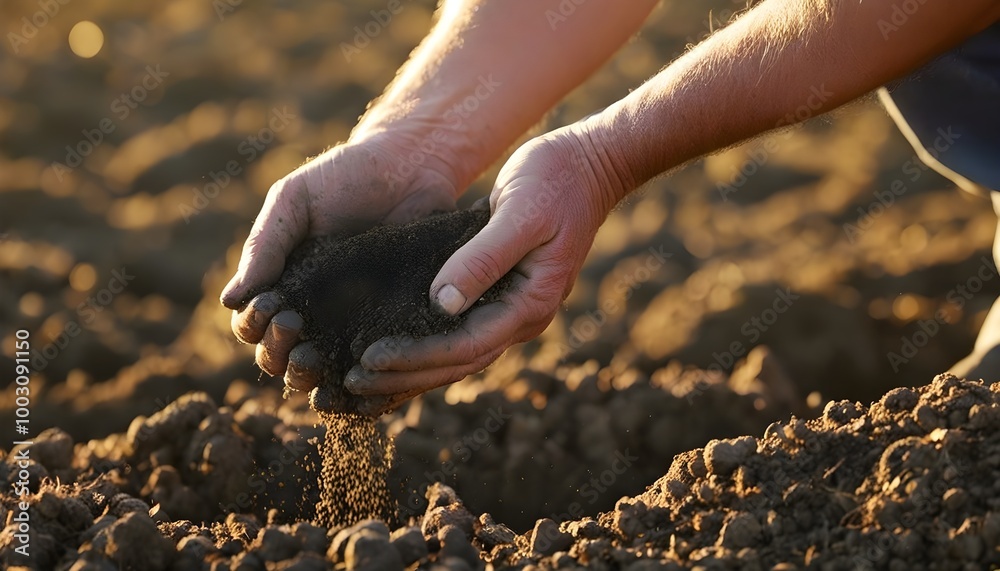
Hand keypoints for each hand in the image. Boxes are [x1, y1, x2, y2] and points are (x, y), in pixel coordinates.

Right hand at [221, 133, 460, 394]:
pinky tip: (358, 378)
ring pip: (323, 372)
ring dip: (310, 377)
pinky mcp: (395, 327)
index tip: (271, 313)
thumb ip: (265, 246)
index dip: (254, 328)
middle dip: (279, 356)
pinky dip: (360, 384)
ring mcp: (355, 323)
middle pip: (282, 358)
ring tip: (318, 359)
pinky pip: (374, 366)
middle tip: (297, 334)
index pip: (254, 325)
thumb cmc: (347, 177)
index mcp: (284, 283)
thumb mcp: (295, 201)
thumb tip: (230, 301)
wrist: (412, 166)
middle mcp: (315, 311)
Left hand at [344, 123, 627, 410]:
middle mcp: (523, 316)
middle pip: (458, 363)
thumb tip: (443, 302)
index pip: (465, 346)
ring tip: (361, 377)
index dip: (416, 357)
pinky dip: (426, 349)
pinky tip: (393, 352)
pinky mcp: (501, 296)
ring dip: (412, 370)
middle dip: (405, 376)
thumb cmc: (555, 180)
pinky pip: (460, 334)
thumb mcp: (519, 213)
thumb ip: (483, 257)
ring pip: (458, 356)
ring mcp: (513, 309)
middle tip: (352, 380)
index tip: (368, 358)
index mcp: (530, 303)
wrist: (591, 165)